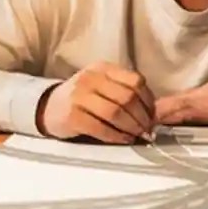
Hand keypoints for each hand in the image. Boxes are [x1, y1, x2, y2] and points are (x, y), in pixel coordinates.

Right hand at [36, 61, 155, 142]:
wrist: (47, 107)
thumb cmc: (83, 99)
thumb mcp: (103, 88)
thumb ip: (128, 94)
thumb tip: (160, 112)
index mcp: (103, 68)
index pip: (135, 80)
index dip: (148, 100)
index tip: (152, 115)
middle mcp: (91, 79)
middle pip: (127, 97)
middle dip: (142, 117)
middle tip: (147, 130)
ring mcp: (79, 97)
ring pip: (115, 112)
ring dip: (131, 127)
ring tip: (137, 135)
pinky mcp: (72, 116)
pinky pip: (101, 128)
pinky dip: (117, 136)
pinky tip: (123, 139)